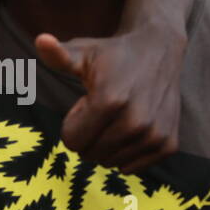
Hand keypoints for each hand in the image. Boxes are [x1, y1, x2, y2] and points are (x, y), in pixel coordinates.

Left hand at [35, 22, 183, 174]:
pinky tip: (133, 129)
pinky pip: (132, 169)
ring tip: (118, 117)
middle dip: (89, 135)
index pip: (72, 141)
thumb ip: (58, 55)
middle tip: (103, 111)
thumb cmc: (113, 54)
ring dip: (107, 145)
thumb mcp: (82, 53)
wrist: (160, 49)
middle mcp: (135, 122)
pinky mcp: (168, 144)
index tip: (86, 103)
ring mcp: (154, 135)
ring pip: (110, 163)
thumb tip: (41, 40)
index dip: (74, 122)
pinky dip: (126, 154)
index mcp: (109, 101)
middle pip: (90, 154)